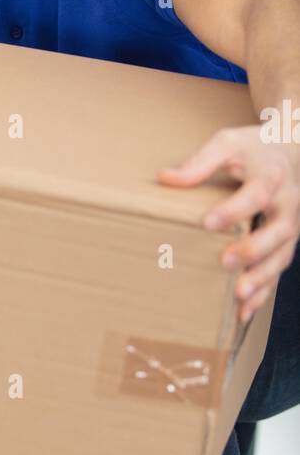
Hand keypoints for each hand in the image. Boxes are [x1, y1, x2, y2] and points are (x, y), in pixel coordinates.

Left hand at [158, 125, 299, 322]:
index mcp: (272, 176)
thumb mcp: (228, 143)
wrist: (290, 149)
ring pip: (283, 255)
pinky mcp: (286, 243)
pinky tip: (244, 312)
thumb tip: (166, 178)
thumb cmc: (253, 148)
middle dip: (254, 248)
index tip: (208, 223)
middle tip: (225, 261)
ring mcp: (291, 225)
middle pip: (280, 229)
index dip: (235, 209)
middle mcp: (289, 203)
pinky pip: (278, 270)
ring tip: (239, 296)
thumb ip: (200, 161)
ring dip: (262, 278)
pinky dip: (264, 292)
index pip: (257, 194)